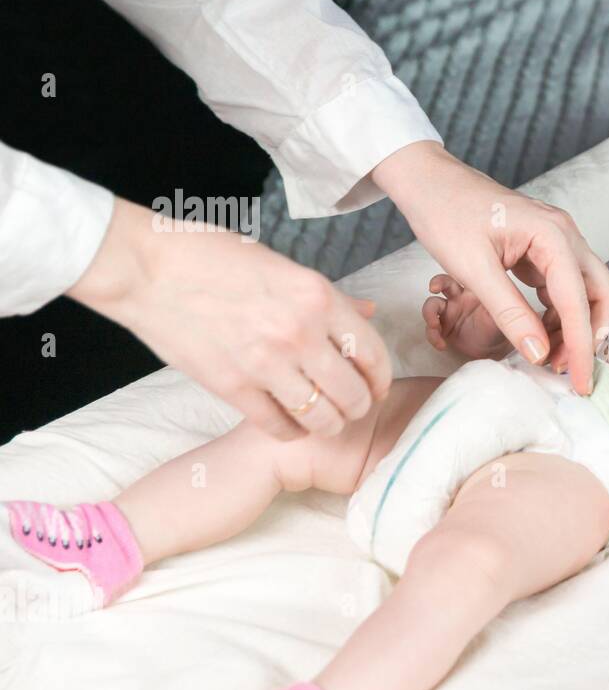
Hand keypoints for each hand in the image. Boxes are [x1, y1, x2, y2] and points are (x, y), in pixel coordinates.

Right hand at [68, 197, 391, 439]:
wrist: (147, 269)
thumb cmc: (213, 257)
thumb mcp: (283, 266)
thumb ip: (330, 298)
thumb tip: (369, 312)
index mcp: (317, 297)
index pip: (372, 353)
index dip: (380, 379)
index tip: (376, 387)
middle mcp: (299, 332)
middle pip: (353, 394)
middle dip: (358, 407)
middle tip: (351, 409)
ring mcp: (265, 363)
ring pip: (321, 418)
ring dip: (328, 425)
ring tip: (323, 420)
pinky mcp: (232, 387)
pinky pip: (278, 426)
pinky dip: (290, 432)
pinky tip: (290, 424)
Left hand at [371, 141, 608, 394]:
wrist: (428, 182)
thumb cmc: (446, 213)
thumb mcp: (474, 270)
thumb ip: (510, 313)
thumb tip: (539, 354)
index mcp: (552, 235)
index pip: (578, 300)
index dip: (581, 346)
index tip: (579, 383)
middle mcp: (564, 234)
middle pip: (600, 293)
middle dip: (589, 335)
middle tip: (569, 371)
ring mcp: (556, 240)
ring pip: (585, 291)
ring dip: (574, 327)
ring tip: (550, 358)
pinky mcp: (543, 249)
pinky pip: (564, 287)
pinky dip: (558, 314)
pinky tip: (539, 334)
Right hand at [422, 273, 512, 359]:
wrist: (496, 348)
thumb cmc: (500, 326)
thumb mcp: (506, 316)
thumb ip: (509, 309)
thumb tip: (521, 308)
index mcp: (474, 288)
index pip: (462, 274)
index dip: (458, 271)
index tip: (452, 276)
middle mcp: (459, 296)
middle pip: (442, 283)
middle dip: (435, 283)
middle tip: (433, 288)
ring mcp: (450, 311)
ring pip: (432, 305)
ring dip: (429, 314)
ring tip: (435, 326)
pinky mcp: (444, 328)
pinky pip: (432, 329)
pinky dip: (433, 335)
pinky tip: (441, 344)